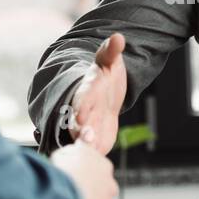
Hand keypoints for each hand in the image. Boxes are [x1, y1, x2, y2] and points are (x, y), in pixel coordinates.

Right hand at [51, 132, 117, 198]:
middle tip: (71, 197)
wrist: (68, 193)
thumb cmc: (67, 170)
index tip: (75, 179)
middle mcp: (109, 187)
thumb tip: (88, 132)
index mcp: (104, 167)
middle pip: (100, 193)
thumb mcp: (72, 149)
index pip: (99, 171)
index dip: (86, 176)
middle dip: (88, 196)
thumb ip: (82, 143)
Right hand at [67, 33, 126, 156]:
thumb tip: (118, 37)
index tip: (79, 115)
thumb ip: (111, 52)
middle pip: (79, 122)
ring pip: (83, 137)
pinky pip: (93, 148)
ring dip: (87, 145)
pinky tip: (98, 160)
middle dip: (81, 130)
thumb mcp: (109, 63)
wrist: (106, 94)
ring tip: (92, 150)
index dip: (81, 107)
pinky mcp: (94, 138)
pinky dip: (94, 155)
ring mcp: (87, 125)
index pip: (82, 99)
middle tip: (86, 137)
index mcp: (87, 91)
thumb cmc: (106, 77)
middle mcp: (84, 110)